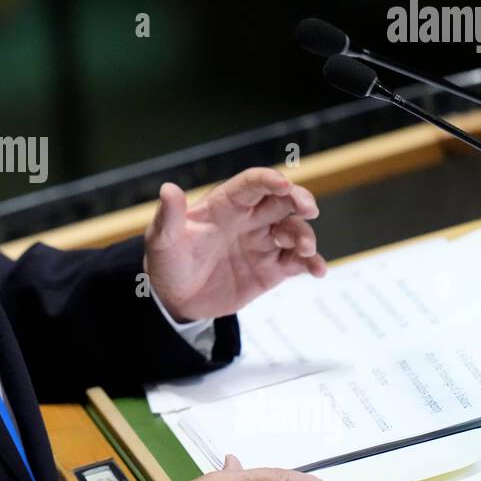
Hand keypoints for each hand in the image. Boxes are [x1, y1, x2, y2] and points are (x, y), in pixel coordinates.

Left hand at [143, 167, 325, 320]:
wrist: (175, 299)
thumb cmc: (168, 262)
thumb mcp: (162, 241)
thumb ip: (169, 217)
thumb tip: (168, 189)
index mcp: (225, 205)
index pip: (252, 184)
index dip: (268, 180)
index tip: (283, 184)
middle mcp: (249, 219)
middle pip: (282, 200)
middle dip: (299, 199)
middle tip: (308, 208)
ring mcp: (263, 243)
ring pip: (294, 230)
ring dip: (305, 235)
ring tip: (304, 249)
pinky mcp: (272, 269)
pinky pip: (298, 262)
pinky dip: (312, 263)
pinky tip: (318, 270)